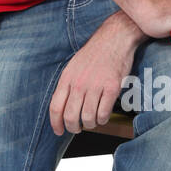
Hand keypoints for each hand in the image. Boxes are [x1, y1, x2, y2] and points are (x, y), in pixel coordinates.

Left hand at [49, 15, 139, 135]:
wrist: (114, 39)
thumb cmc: (94, 54)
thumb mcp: (73, 67)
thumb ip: (67, 86)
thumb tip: (63, 107)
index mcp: (67, 78)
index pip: (55, 107)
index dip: (55, 123)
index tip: (58, 131)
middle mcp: (79, 84)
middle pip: (70, 116)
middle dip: (73, 128)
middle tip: (77, 129)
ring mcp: (96, 86)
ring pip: (88, 118)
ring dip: (90, 125)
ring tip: (92, 121)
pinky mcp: (111, 88)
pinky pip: (103, 113)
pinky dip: (102, 119)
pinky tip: (103, 116)